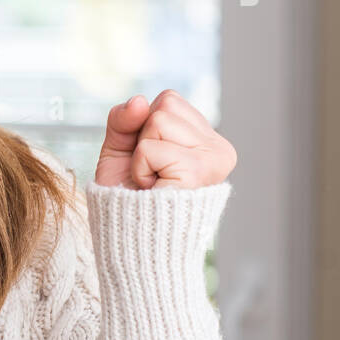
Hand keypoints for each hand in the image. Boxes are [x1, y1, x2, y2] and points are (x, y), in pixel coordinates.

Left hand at [95, 90, 236, 189]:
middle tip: (151, 173)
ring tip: (153, 181)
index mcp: (208, 141)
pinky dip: (139, 168)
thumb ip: (124, 119)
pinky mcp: (198, 174)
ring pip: (158, 121)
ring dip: (140, 154)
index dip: (143, 127)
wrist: (129, 239)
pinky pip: (150, 148)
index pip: (169, 100)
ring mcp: (213, 161)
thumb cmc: (126, 195)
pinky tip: (152, 189)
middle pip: (165, 106)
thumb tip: (140, 100)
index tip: (151, 160)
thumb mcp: (120, 147)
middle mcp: (219, 150)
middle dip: (143, 138)